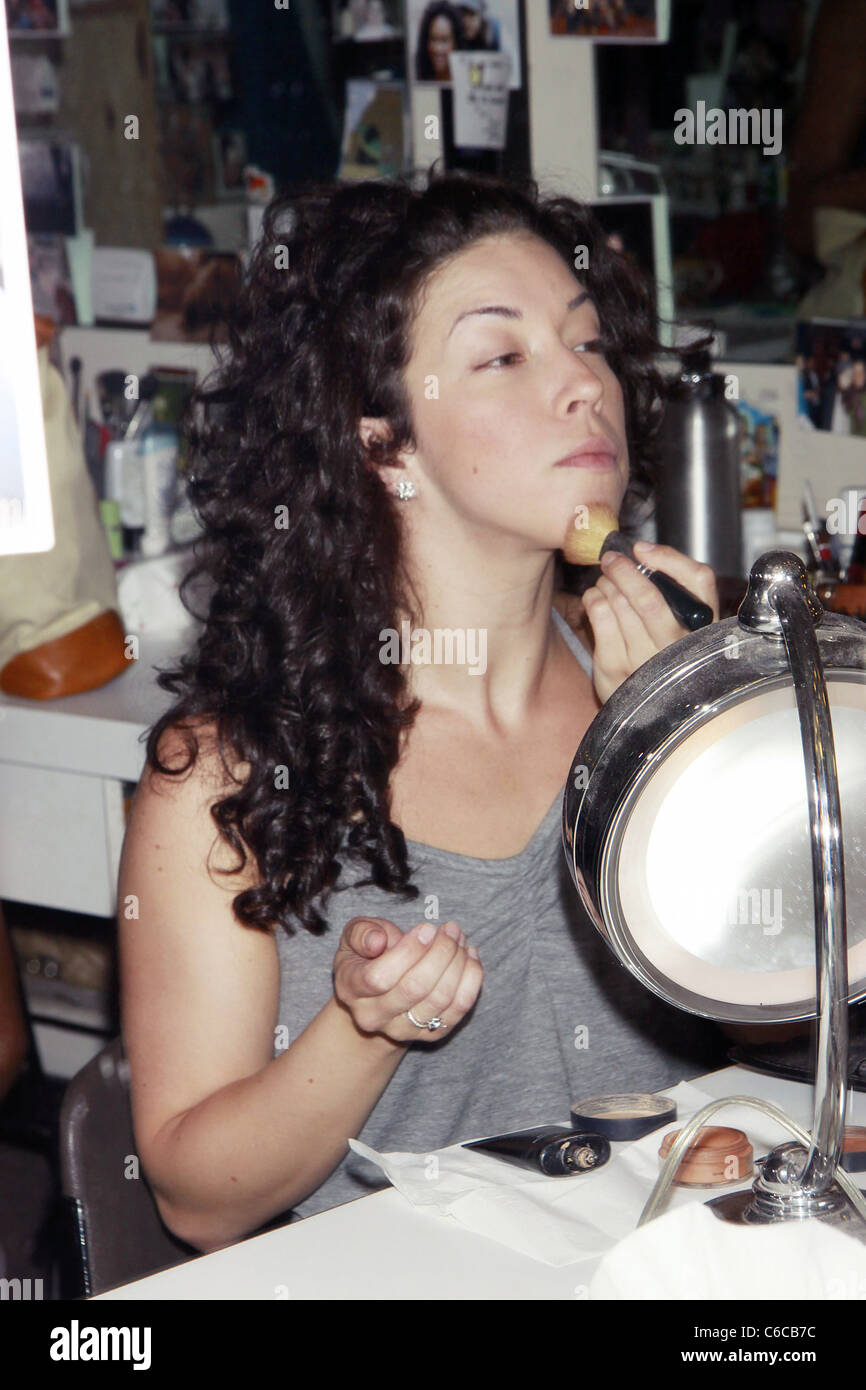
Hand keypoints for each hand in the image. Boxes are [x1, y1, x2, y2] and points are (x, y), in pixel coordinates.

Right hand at [332, 916, 482, 1043]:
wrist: (377, 994)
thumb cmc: (367, 955)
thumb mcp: (355, 935)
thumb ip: (361, 933)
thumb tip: (377, 941)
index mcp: (350, 989)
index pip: (380, 977)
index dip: (409, 951)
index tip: (427, 928)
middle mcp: (374, 1016)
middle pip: (415, 988)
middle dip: (440, 952)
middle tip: (450, 929)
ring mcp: (403, 1030)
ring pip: (440, 999)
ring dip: (458, 963)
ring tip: (459, 937)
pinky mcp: (430, 1034)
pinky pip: (459, 1010)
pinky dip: (471, 980)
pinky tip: (470, 956)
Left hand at [582, 541, 718, 703]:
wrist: (645, 709)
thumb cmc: (662, 653)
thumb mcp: (680, 624)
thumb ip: (672, 590)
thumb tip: (642, 550)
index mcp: (704, 628)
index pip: (700, 581)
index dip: (668, 559)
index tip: (642, 550)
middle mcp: (679, 646)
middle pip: (649, 596)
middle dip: (624, 570)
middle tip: (611, 559)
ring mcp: (646, 659)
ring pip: (620, 603)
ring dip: (607, 583)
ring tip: (605, 581)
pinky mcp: (616, 666)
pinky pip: (600, 616)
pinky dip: (593, 598)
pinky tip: (595, 598)